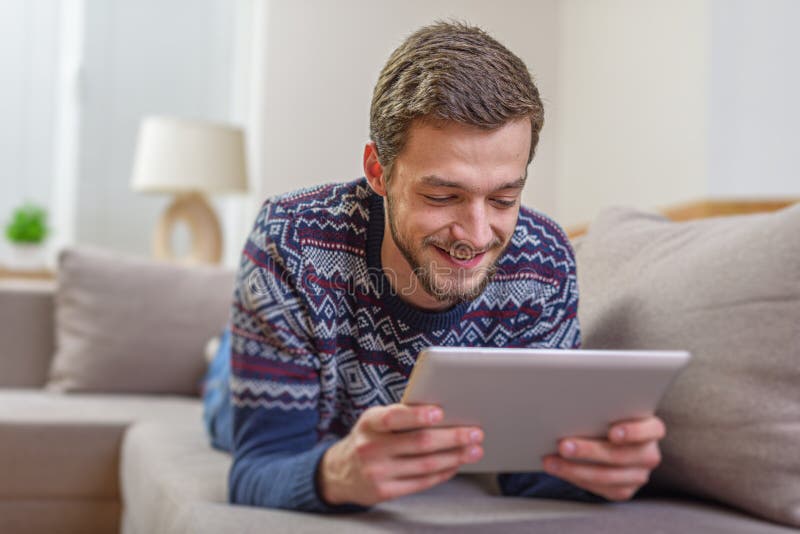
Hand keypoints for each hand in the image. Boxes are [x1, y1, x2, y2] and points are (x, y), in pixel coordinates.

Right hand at [318, 404, 483, 505]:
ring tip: (474, 449)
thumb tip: (444, 412)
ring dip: (455, 456)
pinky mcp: (384, 492)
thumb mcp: (374, 421)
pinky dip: (443, 472)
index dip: (417, 415)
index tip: (440, 412)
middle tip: (475, 432)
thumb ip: (400, 416)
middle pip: (419, 443)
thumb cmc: (368, 439)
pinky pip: (421, 482)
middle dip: (452, 437)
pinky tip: (456, 464)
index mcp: (369, 423)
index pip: (393, 417)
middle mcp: (370, 448)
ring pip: (425, 464)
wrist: (338, 473)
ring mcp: (377, 472)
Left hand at [541, 416, 665, 500]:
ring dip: (574, 469)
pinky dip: (575, 478)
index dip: (634, 432)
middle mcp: (649, 454)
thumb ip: (601, 409)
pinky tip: (558, 469)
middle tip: (563, 445)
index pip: (652, 430)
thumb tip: (568, 403)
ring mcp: (638, 475)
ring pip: (607, 476)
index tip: (613, 432)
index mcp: (652, 429)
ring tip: (551, 461)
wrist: (610, 442)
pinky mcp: (624, 490)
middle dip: (589, 451)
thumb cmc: (606, 419)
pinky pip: (599, 488)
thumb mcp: (609, 410)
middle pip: (620, 455)